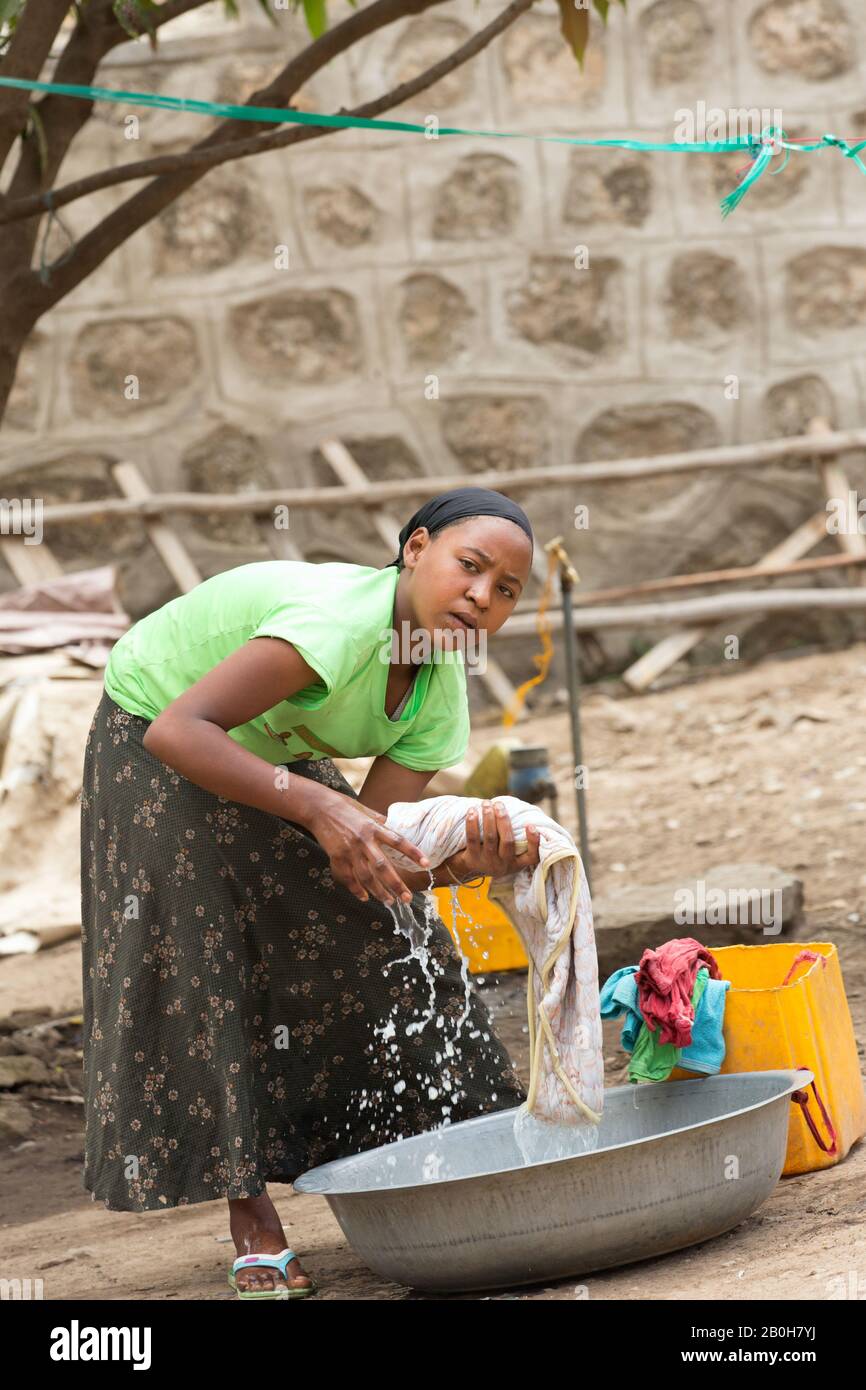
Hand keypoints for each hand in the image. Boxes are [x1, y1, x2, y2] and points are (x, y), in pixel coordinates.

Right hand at [309, 789, 430, 905]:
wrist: (319, 807)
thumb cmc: (345, 807)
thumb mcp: (366, 811)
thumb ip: (380, 822)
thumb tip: (394, 827)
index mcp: (374, 827)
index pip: (398, 841)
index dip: (413, 852)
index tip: (426, 863)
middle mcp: (363, 840)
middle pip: (383, 867)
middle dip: (396, 885)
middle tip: (407, 899)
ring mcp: (349, 850)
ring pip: (366, 877)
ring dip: (378, 892)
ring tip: (389, 902)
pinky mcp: (337, 857)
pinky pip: (348, 878)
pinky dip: (356, 890)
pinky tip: (365, 897)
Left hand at [456, 800, 541, 880]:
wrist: (471, 869)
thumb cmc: (495, 853)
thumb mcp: (508, 853)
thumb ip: (516, 836)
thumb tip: (518, 807)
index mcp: (517, 862)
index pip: (532, 857)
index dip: (534, 842)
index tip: (531, 825)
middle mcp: (503, 864)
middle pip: (507, 841)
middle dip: (503, 820)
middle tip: (499, 804)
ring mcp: (487, 862)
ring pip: (490, 837)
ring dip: (488, 817)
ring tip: (486, 803)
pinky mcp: (472, 859)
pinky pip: (473, 839)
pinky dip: (472, 823)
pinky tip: (472, 811)